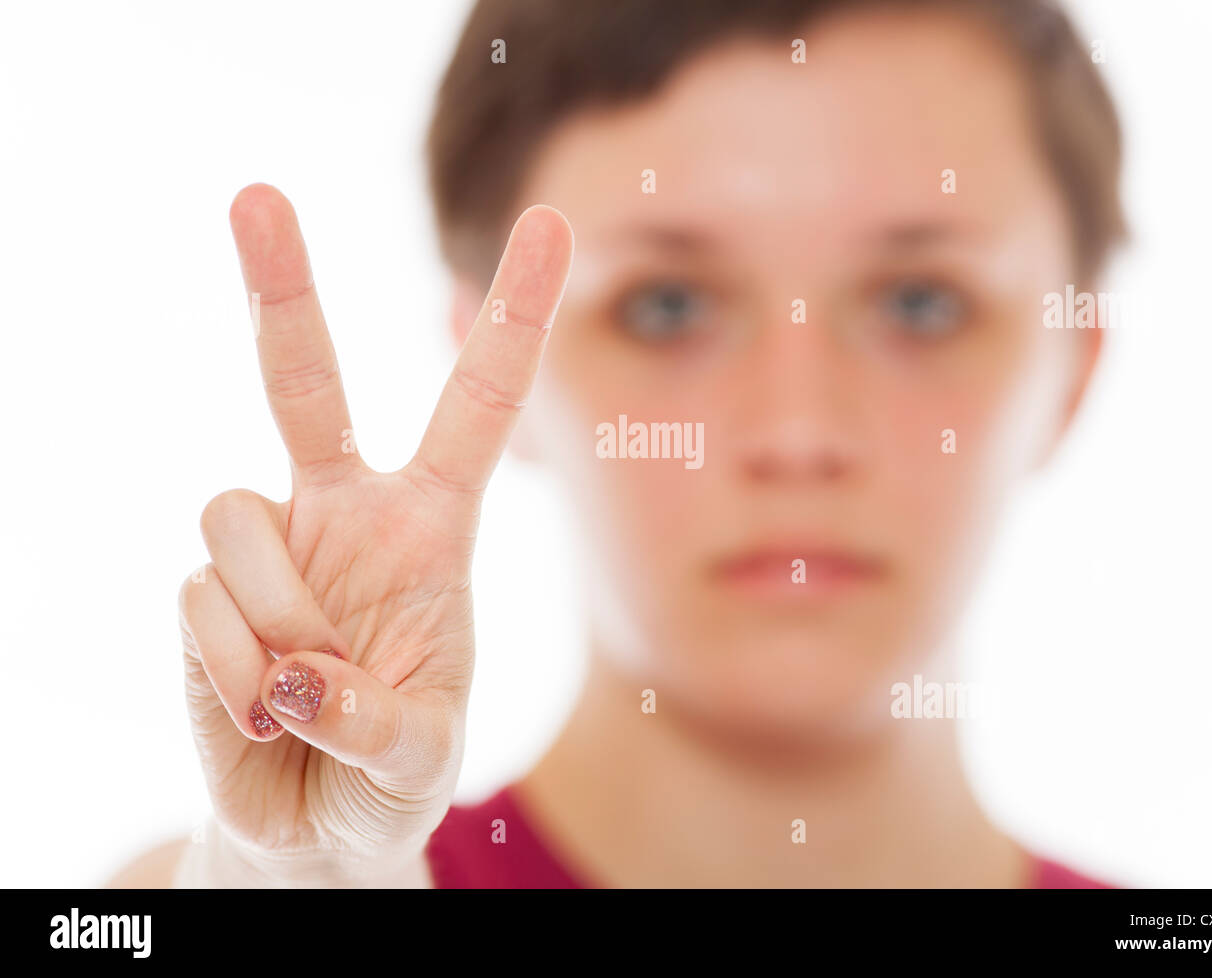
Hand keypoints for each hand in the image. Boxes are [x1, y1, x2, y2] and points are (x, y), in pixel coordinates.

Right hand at [175, 184, 572, 884]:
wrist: (314, 828)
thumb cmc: (390, 774)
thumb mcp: (420, 756)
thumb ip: (378, 723)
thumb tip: (295, 677)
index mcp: (431, 526)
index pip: (480, 404)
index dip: (514, 314)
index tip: (552, 221)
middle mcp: (343, 513)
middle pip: (304, 380)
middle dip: (280, 289)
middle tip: (253, 195)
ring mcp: (268, 548)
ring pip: (234, 516)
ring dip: (273, 621)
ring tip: (299, 698)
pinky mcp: (202, 593)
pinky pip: (198, 598)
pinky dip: (229, 670)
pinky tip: (257, 714)